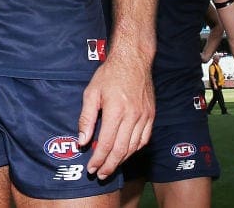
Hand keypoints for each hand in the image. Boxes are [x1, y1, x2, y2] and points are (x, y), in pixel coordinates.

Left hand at [77, 56, 153, 179]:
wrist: (133, 59)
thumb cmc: (110, 74)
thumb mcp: (91, 92)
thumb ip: (86, 118)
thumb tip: (82, 140)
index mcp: (116, 110)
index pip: (107, 143)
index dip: (99, 159)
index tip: (92, 168)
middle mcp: (133, 116)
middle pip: (122, 150)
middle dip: (110, 165)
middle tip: (101, 174)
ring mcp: (144, 116)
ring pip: (134, 147)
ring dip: (122, 160)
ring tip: (111, 166)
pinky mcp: (151, 114)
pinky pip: (144, 138)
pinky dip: (135, 149)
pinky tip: (126, 153)